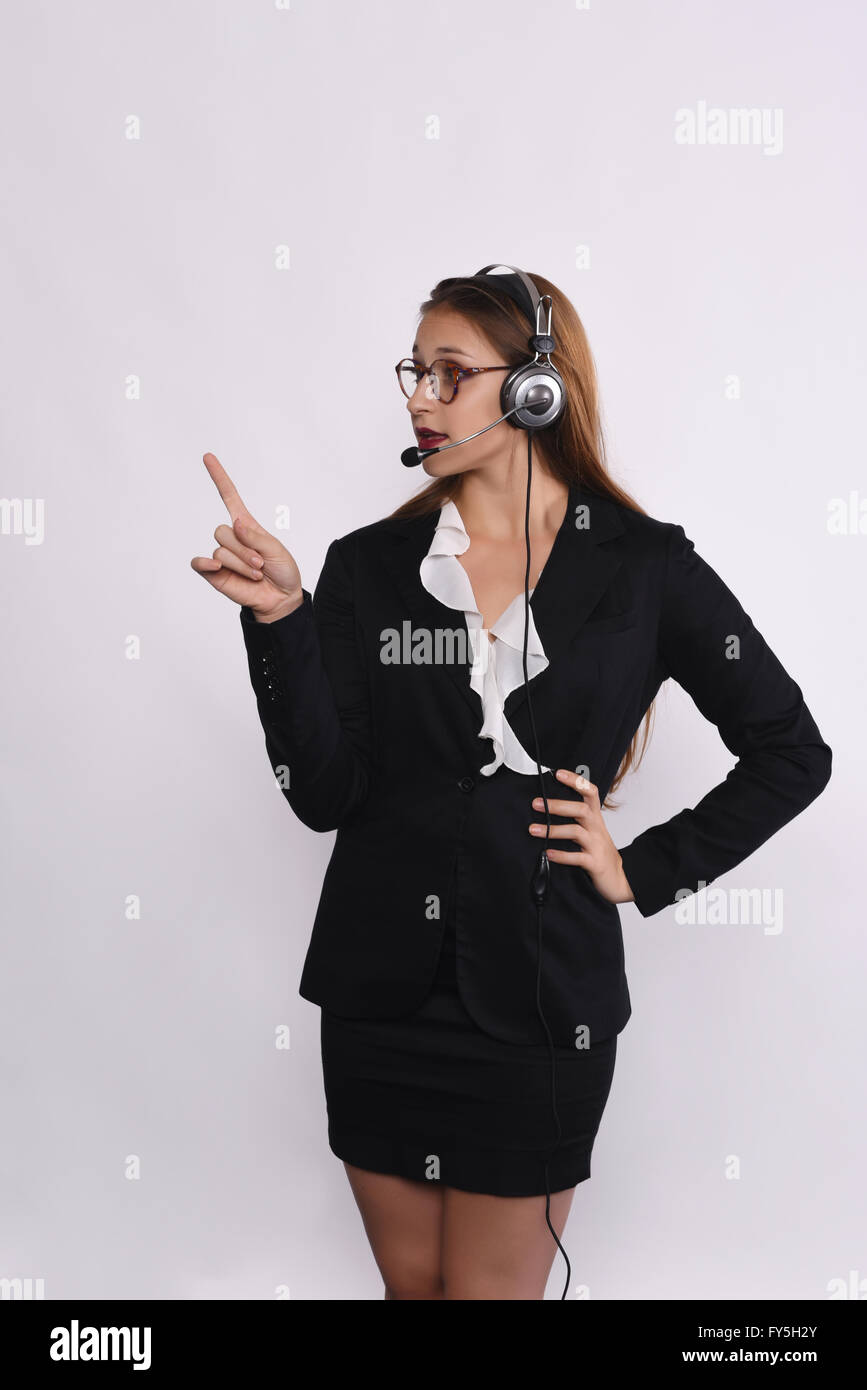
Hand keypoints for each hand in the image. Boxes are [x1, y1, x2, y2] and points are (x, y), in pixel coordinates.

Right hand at [191, 452, 302, 619]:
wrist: (280, 599)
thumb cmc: (282, 572)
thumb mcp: (277, 550)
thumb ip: (256, 537)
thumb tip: (236, 525)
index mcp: (247, 526)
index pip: (229, 497)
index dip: (219, 478)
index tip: (208, 457)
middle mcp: (232, 538)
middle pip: (223, 531)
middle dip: (244, 549)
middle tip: (260, 565)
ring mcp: (222, 555)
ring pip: (220, 550)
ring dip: (240, 563)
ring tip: (256, 574)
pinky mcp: (213, 573)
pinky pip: (200, 563)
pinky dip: (205, 564)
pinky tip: (216, 568)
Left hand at [528, 768, 634, 904]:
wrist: (617, 879)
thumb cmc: (598, 851)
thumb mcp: (591, 830)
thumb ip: (575, 816)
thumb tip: (548, 802)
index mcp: (595, 817)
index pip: (590, 792)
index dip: (576, 781)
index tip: (558, 773)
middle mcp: (597, 828)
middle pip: (581, 810)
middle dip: (558, 805)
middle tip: (536, 804)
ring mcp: (596, 845)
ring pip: (576, 832)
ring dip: (553, 830)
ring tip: (533, 830)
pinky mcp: (595, 863)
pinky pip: (578, 858)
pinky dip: (562, 855)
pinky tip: (548, 853)